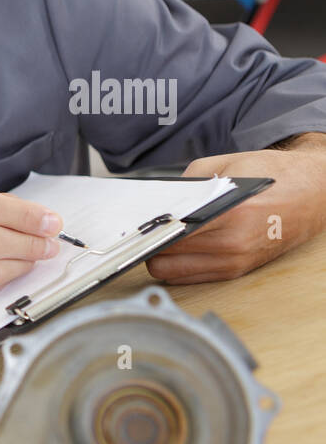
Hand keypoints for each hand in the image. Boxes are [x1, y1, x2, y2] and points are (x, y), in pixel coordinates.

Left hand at [147, 146, 325, 283]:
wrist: (315, 193)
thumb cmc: (274, 176)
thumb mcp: (227, 165)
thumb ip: (188, 183)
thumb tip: (158, 201)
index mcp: (230, 215)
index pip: (170, 234)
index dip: (148, 230)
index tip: (135, 225)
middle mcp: (232, 245)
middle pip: (163, 258)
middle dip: (151, 244)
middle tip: (149, 230)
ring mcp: (235, 262)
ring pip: (171, 273)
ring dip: (162, 258)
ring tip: (164, 239)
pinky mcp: (237, 271)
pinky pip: (190, 278)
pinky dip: (178, 267)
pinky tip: (180, 249)